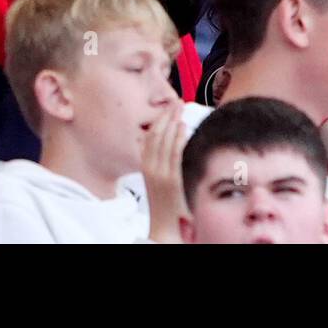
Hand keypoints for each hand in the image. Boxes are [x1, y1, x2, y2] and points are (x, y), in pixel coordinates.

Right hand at [143, 102, 187, 243]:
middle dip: (166, 116)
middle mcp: (150, 167)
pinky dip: (177, 139)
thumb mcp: (157, 176)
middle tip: (176, 102)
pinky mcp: (171, 180)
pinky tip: (183, 128)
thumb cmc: (165, 202)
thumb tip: (172, 140)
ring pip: (164, 141)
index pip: (149, 136)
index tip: (167, 108)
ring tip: (180, 109)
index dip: (158, 119)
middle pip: (156, 134)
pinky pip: (174, 154)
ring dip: (172, 122)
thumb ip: (160, 159)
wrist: (163, 225)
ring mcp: (160, 173)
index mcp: (145, 164)